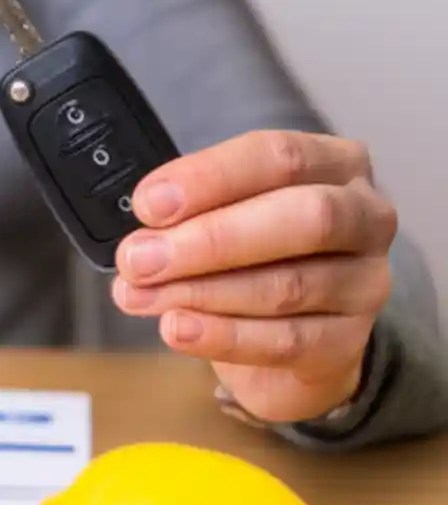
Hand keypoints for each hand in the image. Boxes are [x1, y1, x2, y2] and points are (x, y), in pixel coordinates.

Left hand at [112, 130, 396, 422]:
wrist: (289, 346)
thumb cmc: (253, 261)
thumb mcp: (224, 219)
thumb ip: (190, 215)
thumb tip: (139, 235)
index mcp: (334, 165)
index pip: (279, 157)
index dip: (209, 178)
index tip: (148, 204)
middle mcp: (365, 218)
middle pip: (302, 219)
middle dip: (210, 239)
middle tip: (140, 259)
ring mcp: (365, 284)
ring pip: (288, 286)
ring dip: (202, 292)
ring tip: (141, 297)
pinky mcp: (348, 344)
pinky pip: (286, 341)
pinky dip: (223, 336)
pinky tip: (177, 329)